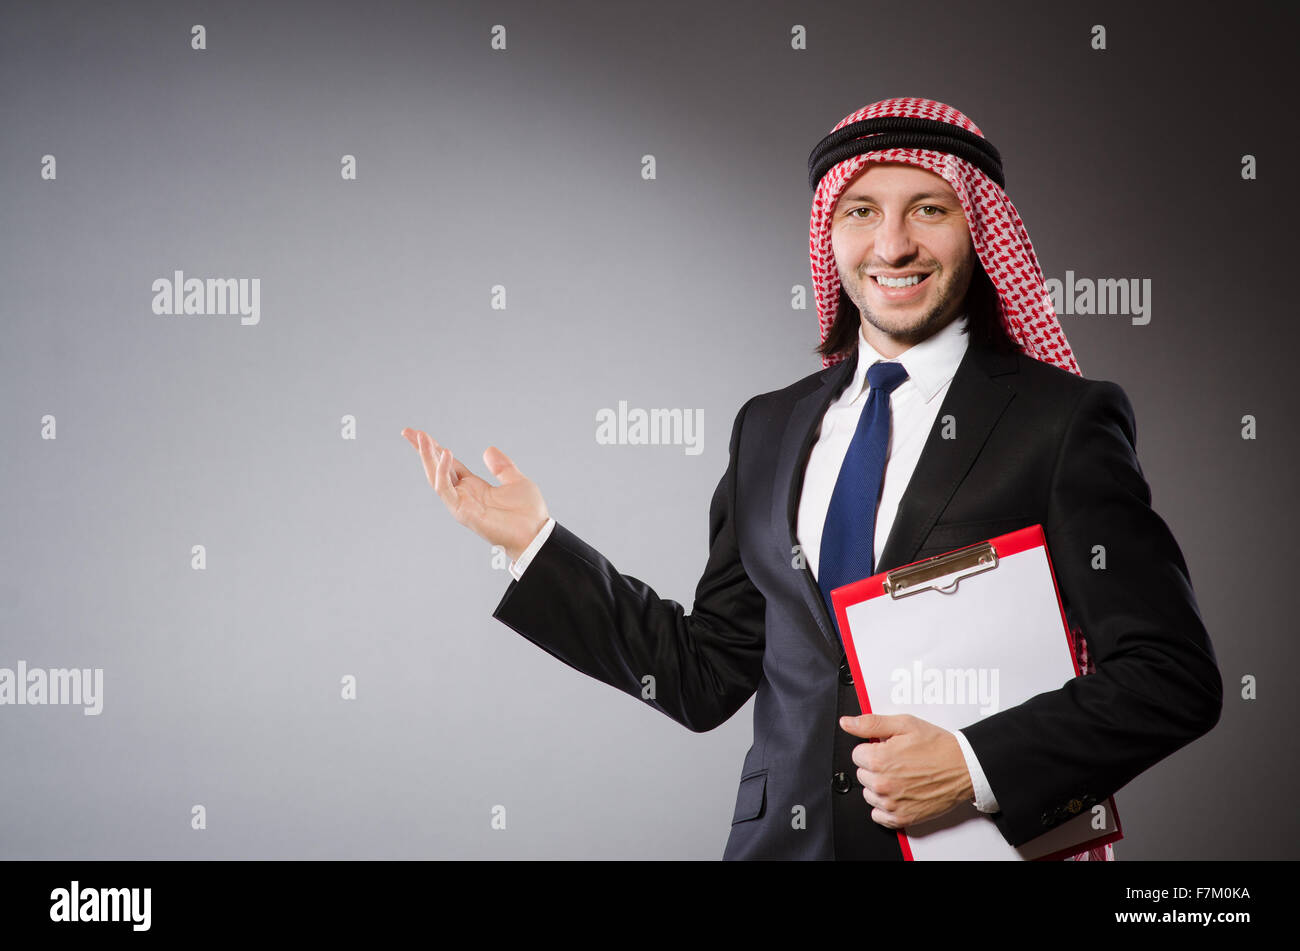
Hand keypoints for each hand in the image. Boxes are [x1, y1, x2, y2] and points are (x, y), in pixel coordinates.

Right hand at [401, 428, 548, 562]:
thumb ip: (501, 466)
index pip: (448, 464)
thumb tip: (488, 449)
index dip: (435, 449)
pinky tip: (445, 454)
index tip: (420, 433)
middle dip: (422, 450)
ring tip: (421, 437)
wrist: (535, 533)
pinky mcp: (461, 511)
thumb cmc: (527, 513)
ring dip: (428, 457)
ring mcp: (460, 503)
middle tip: (407, 431)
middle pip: (436, 468)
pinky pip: (446, 489)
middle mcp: (463, 494)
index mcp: (473, 486)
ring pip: (436, 477)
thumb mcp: (515, 481)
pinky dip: (443, 471)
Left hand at [840, 713, 973, 828]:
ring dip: (880, 786)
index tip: (887, 748)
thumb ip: (871, 724)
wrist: (964, 768)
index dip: (873, 749)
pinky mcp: (901, 818)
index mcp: (879, 760)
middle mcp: (882, 784)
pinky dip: (886, 806)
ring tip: (901, 776)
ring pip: (869, 794)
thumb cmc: (938, 746)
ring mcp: (891, 803)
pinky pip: (878, 815)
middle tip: (898, 761)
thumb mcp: (904, 724)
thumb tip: (847, 723)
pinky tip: (900, 792)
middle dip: (876, 766)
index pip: (856, 754)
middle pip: (862, 774)